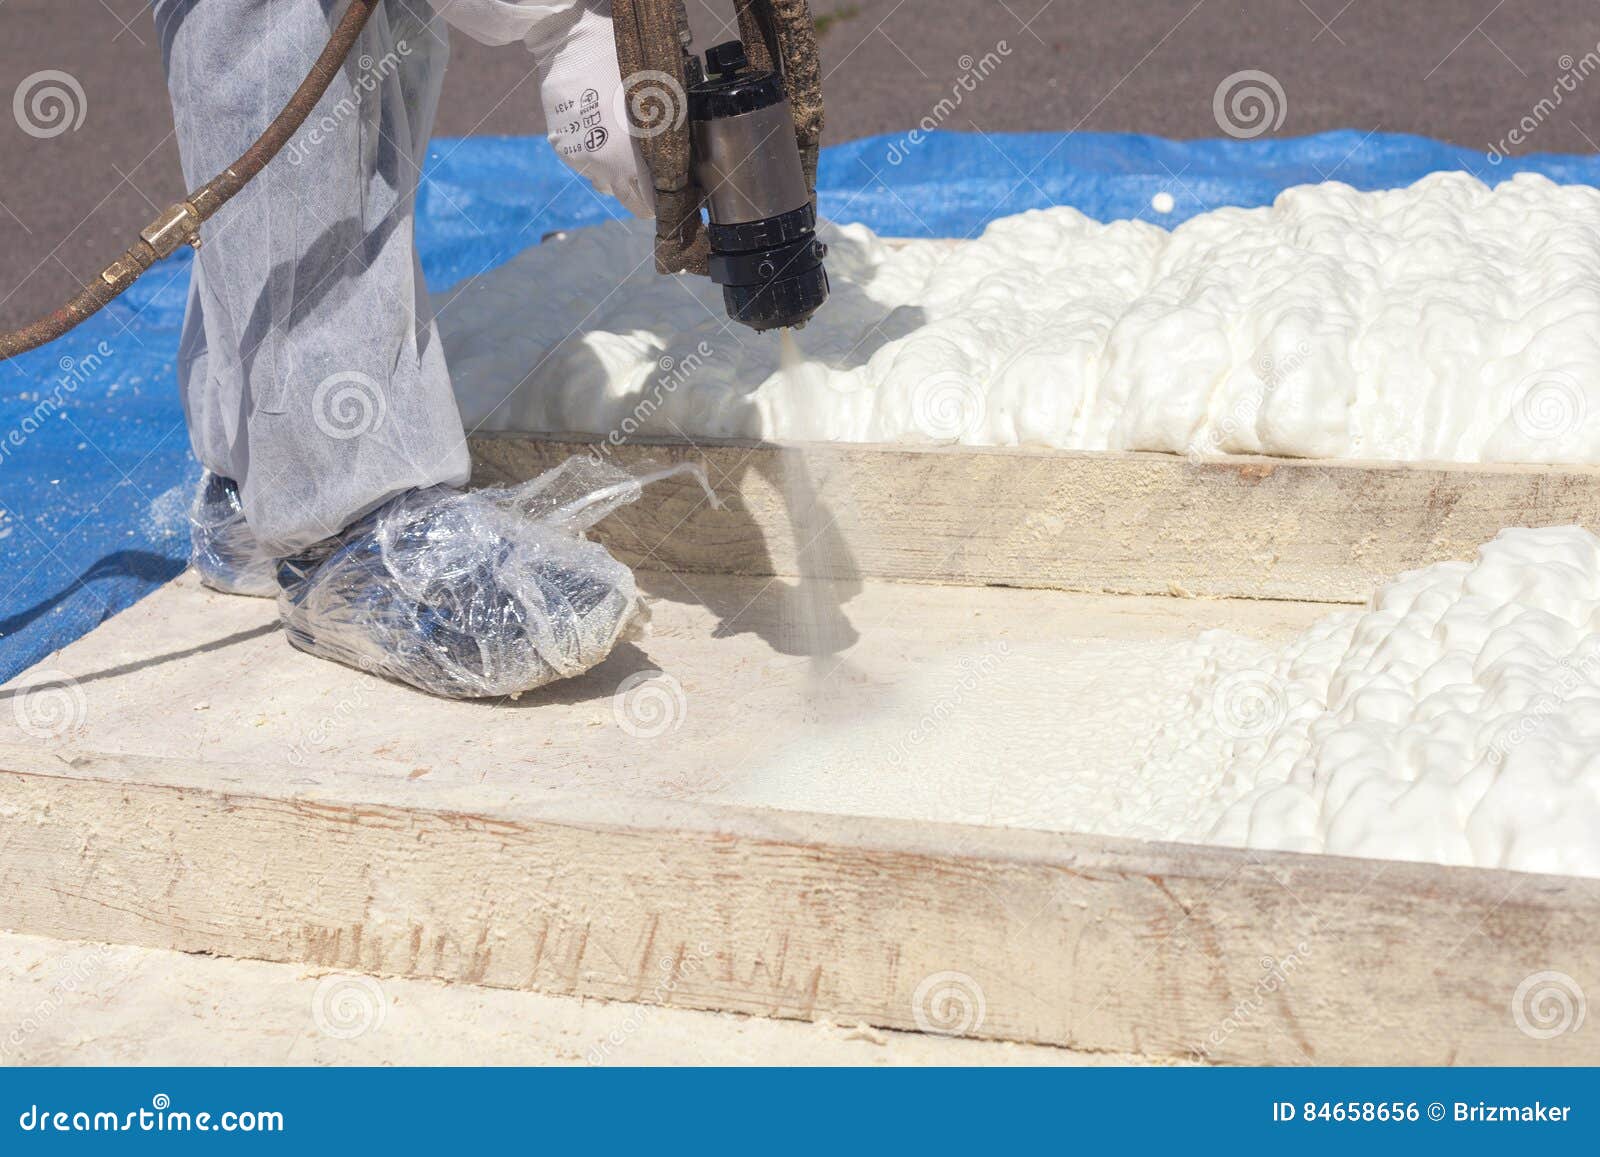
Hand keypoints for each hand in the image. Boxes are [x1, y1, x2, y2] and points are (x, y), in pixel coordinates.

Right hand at [526, 2, 654, 216]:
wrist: (571, 45)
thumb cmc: (620, 65)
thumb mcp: (655, 98)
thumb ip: (664, 136)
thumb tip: (677, 159)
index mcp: (629, 157)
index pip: (648, 200)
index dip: (659, 201)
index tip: (664, 199)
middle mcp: (603, 165)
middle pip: (626, 198)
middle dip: (638, 196)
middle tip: (648, 189)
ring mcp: (580, 158)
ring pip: (604, 183)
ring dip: (614, 175)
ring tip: (622, 154)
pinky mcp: (563, 148)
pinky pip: (585, 164)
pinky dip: (594, 157)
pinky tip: (601, 136)